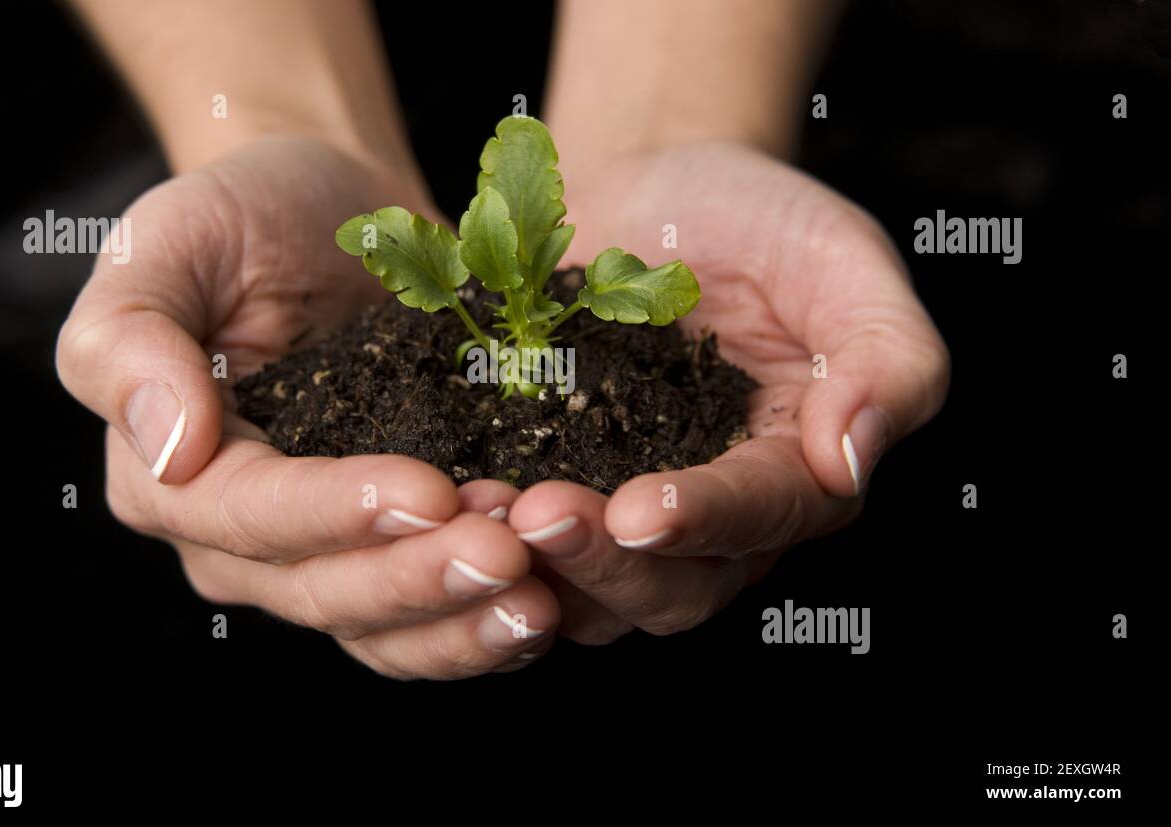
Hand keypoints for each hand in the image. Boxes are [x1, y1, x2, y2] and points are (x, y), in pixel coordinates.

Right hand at [57, 137, 557, 677]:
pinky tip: (556, 601)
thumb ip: (129, 340)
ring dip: (464, 620)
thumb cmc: (239, 217)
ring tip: (541, 592)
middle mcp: (243, 542)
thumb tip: (168, 449)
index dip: (337, 514)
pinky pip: (436, 615)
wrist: (331, 210)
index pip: (252, 517)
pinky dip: (490, 617)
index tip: (429, 492)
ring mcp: (325, 554)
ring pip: (386, 628)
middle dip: (418, 580)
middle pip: (326, 591)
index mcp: (172, 478)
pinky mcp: (397, 549)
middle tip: (508, 553)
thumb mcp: (163, 246)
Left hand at [505, 142, 949, 641]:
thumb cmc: (758, 217)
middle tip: (532, 516)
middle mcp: (716, 520)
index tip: (637, 510)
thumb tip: (849, 459)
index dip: (704, 523)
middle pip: (673, 589)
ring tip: (477, 518)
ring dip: (536, 569)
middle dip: (603, 563)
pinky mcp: (556, 491)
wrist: (652, 182)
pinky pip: (525, 548)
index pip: (763, 520)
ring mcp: (629, 514)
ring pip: (592, 594)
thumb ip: (886, 359)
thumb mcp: (844, 262)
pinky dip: (485, 540)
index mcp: (798, 475)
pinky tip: (443, 501)